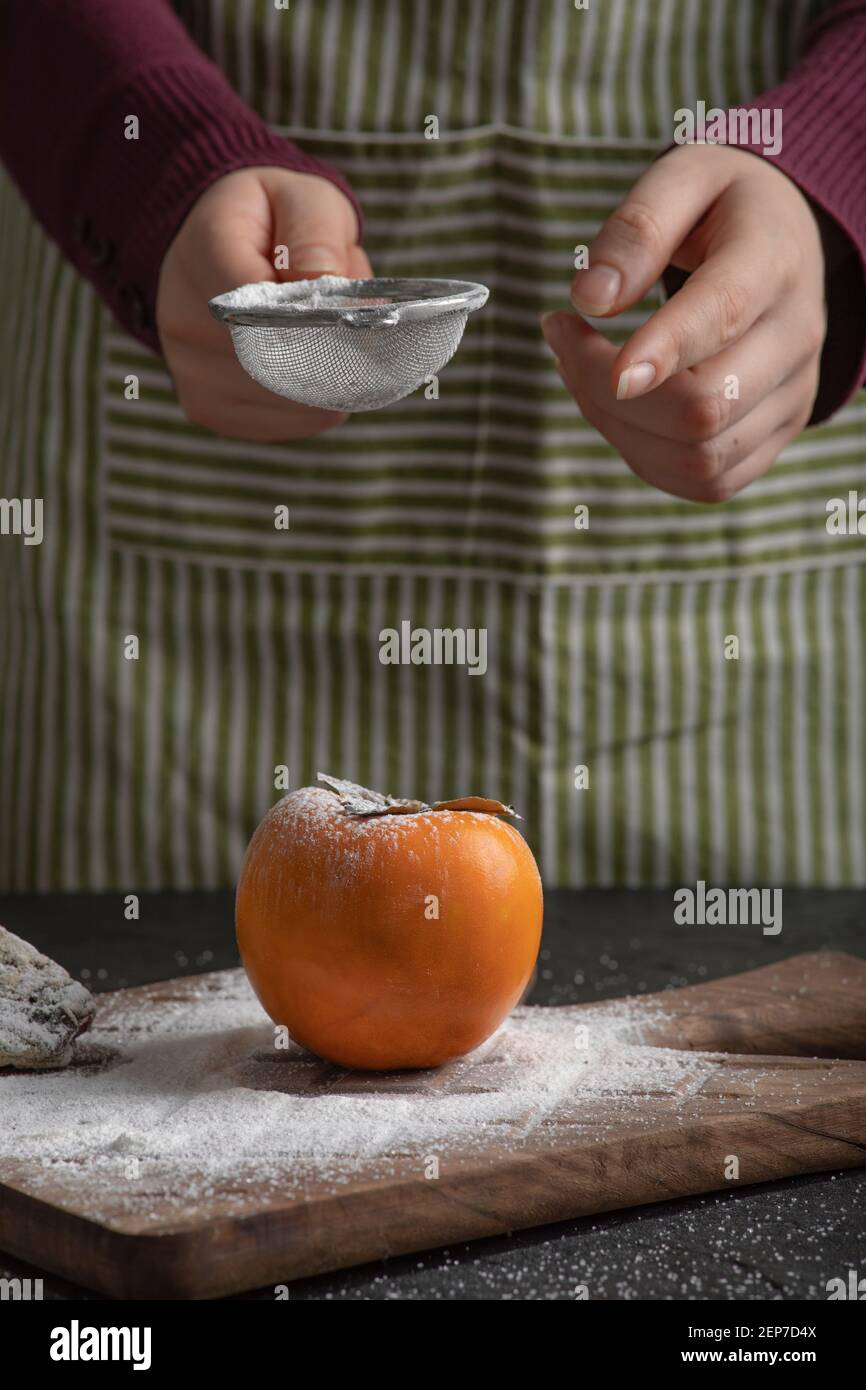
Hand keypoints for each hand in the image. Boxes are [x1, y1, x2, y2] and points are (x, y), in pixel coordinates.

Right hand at [156, 167, 371, 440]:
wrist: (219, 247)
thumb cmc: (271, 222)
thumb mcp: (304, 200)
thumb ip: (318, 238)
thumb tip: (330, 289)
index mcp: (202, 254)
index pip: (269, 307)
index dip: (325, 318)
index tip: (361, 312)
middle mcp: (182, 321)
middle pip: (283, 364)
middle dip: (338, 350)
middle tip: (360, 322)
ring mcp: (191, 374)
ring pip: (295, 402)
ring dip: (331, 376)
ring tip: (324, 334)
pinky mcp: (208, 411)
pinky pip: (289, 421)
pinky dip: (316, 398)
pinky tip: (307, 362)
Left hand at [542, 144, 827, 502]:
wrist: (788, 242)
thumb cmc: (724, 208)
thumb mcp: (685, 177)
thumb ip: (638, 228)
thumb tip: (591, 299)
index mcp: (774, 261)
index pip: (724, 316)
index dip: (662, 352)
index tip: (611, 369)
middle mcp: (795, 338)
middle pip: (704, 407)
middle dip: (608, 390)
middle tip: (562, 336)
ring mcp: (792, 396)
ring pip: (698, 457)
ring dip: (617, 426)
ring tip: (579, 368)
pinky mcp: (775, 437)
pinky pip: (705, 481)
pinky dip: (644, 455)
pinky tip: (616, 406)